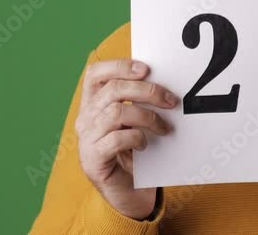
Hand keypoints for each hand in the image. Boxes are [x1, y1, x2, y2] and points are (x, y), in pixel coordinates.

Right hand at [74, 58, 176, 219]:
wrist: (130, 192)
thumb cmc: (137, 152)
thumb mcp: (138, 122)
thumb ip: (141, 102)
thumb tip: (166, 82)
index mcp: (94, 104)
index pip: (94, 74)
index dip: (118, 66)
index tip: (146, 69)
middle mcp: (85, 119)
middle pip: (112, 90)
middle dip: (147, 91)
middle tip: (171, 101)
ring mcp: (86, 139)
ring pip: (116, 112)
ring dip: (148, 117)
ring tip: (164, 128)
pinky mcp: (93, 160)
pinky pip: (115, 139)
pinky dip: (136, 138)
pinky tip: (146, 145)